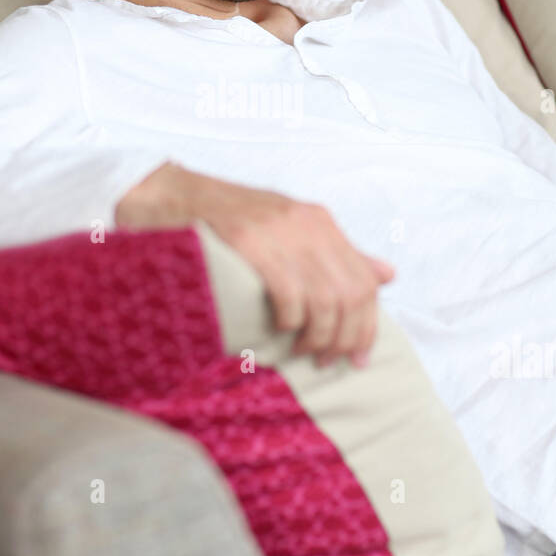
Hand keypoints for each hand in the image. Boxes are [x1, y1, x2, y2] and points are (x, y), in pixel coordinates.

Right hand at [116, 163, 394, 366]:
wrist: (169, 195)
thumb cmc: (227, 224)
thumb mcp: (289, 233)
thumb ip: (336, 254)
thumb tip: (387, 275)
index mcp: (319, 221)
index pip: (364, 281)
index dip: (366, 325)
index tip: (359, 357)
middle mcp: (306, 223)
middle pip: (350, 294)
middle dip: (344, 337)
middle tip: (328, 361)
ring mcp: (277, 230)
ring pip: (324, 298)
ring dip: (319, 336)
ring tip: (305, 352)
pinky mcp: (248, 240)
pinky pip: (289, 291)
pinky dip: (291, 319)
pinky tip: (281, 329)